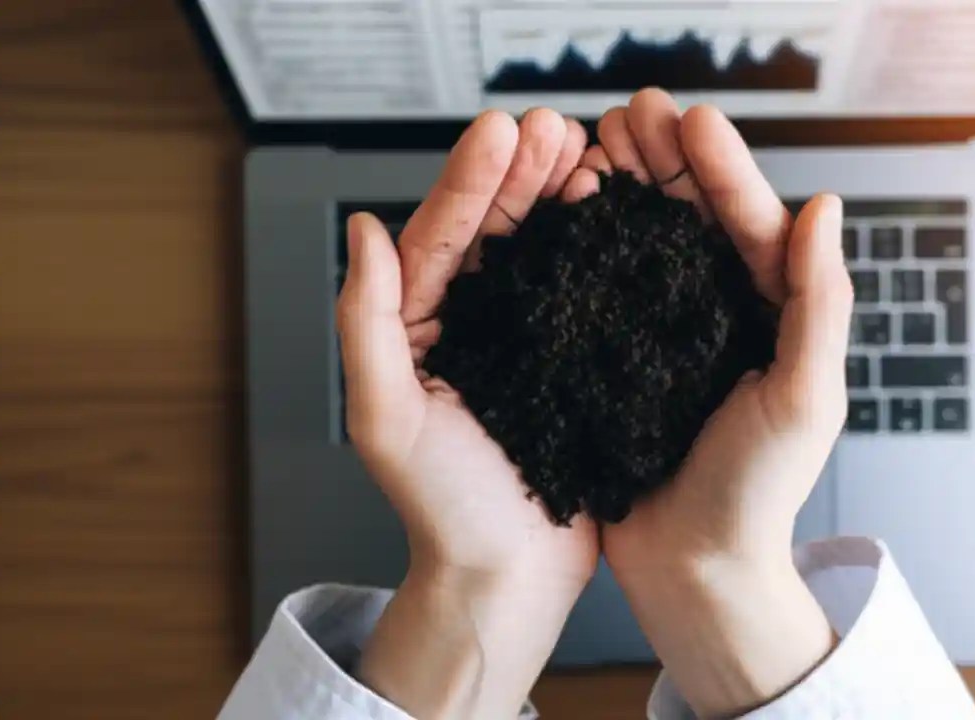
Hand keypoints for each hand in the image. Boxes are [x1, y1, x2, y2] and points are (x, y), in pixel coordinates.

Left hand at [337, 108, 594, 718]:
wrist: (508, 574)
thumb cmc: (441, 508)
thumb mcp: (387, 417)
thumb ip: (367, 324)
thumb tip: (363, 233)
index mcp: (418, 329)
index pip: (438, 238)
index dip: (470, 181)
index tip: (501, 131)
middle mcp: (470, 323)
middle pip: (492, 229)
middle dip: (521, 173)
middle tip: (557, 127)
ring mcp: (523, 337)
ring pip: (539, 249)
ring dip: (558, 195)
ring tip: (587, 152)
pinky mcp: (570, 358)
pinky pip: (580, 289)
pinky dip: (594, 246)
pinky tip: (612, 210)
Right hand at [590, 90, 852, 716]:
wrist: (694, 569)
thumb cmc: (758, 493)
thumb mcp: (804, 397)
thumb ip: (820, 302)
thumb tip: (825, 207)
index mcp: (775, 316)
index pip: (753, 224)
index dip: (721, 169)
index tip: (689, 120)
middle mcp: (722, 315)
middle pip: (695, 219)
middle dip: (664, 161)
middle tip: (628, 113)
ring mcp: (668, 335)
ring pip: (646, 243)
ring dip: (624, 189)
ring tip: (592, 144)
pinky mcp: (621, 359)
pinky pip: (605, 288)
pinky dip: (587, 245)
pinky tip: (563, 212)